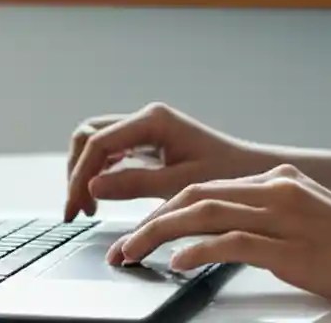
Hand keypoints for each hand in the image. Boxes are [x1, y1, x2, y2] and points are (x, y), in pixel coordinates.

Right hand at [65, 103, 267, 221]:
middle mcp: (146, 118)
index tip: (76, 208)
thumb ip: (135, 184)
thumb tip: (93, 187)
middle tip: (76, 210)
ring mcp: (146, 128)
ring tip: (87, 208)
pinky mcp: (149, 142)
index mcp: (153, 120)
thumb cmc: (226, 175)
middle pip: (89, 135)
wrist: (254, 172)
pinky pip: (112, 151)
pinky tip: (102, 198)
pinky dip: (100, 172)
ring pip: (96, 141)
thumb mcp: (180, 185)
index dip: (80, 176)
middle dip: (77, 171)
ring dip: (85, 171)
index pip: (97, 143)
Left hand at [111, 164, 330, 312]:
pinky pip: (231, 244)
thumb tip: (229, 235)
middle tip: (119, 247)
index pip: (206, 188)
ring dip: (156, 235)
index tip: (138, 230)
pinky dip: (195, 252)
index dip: (164, 209)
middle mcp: (279, 190)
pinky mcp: (293, 248)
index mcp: (281, 181)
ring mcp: (286, 217)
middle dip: (149, 220)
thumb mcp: (313, 224)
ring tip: (130, 254)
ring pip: (203, 215)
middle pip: (195, 196)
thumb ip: (273, 220)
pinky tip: (175, 264)